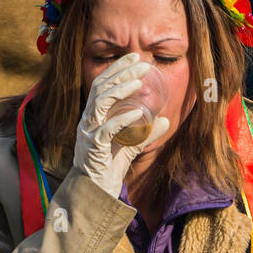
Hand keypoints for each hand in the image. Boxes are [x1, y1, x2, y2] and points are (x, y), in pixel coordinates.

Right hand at [73, 53, 170, 198]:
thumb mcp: (130, 146)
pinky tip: (138, 113)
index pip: (101, 84)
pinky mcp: (92, 148)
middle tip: (142, 63)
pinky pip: (107, 129)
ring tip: (139, 81)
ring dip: (120, 88)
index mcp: (94, 117)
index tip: (135, 57)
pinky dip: (122, 119)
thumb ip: (144, 133)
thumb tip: (166, 120)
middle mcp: (87, 121)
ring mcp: (88, 133)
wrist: (95, 195)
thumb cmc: (108, 169)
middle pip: (99, 87)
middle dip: (121, 72)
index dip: (117, 68)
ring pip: (99, 102)